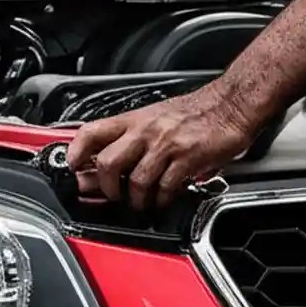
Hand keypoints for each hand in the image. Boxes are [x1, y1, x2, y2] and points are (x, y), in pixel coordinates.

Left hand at [67, 85, 257, 208]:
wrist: (232, 103)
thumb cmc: (194, 112)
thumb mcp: (153, 117)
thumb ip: (130, 138)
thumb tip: (105, 164)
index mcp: (133, 120)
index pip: (91, 132)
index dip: (76, 152)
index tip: (74, 167)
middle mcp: (145, 131)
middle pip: (109, 164)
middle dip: (107, 187)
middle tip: (113, 195)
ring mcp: (166, 145)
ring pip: (137, 181)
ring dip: (137, 200)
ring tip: (141, 202)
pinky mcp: (187, 159)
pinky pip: (165, 187)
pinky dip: (160, 200)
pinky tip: (162, 199)